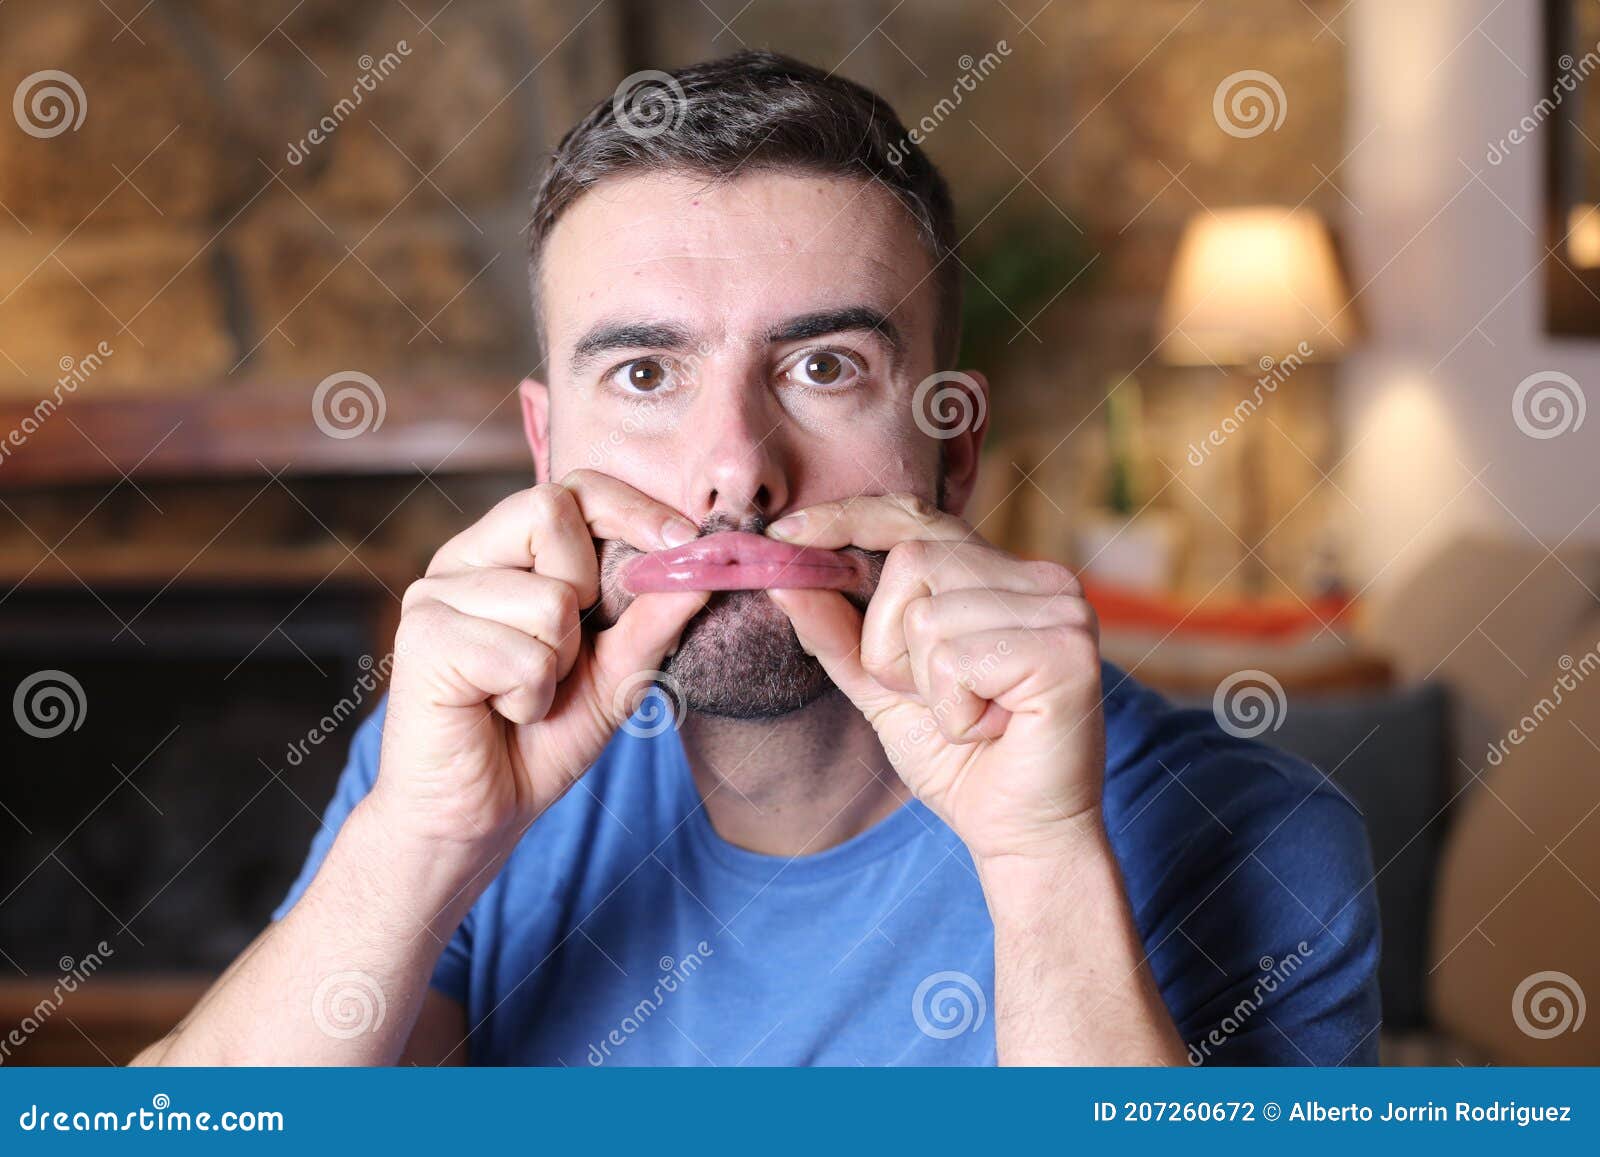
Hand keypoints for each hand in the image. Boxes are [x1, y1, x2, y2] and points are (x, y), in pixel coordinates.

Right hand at [373, 471, 706, 855]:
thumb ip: (656, 618)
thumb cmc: (540, 738)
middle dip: (586, 590)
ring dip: (560, 665)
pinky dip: (531, 697)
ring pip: (548, 599)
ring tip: (525, 694)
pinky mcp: (422, 640)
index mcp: (507, 553)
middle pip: (550, 511)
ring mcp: (434, 594)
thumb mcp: (618, 673)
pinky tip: (500, 713)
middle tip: (567, 651)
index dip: (632, 508)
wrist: (478, 815)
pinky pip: (522, 654)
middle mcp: (464, 560)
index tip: (683, 544)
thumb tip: (708, 566)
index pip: (574, 488)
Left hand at [767, 493, 1104, 861]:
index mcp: (998, 573)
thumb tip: (781, 575)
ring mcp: (1061, 607)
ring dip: (926, 687)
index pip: (915, 517)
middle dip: (890, 645)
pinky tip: (991, 729)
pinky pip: (957, 660)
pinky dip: (955, 711)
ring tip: (971, 716)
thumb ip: (836, 631)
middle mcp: (1038, 576)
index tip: (784, 533)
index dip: (848, 516)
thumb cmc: (959, 758)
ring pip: (928, 618)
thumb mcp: (880, 687)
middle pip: (912, 563)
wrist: (1018, 834)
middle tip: (934, 697)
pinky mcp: (1067, 649)